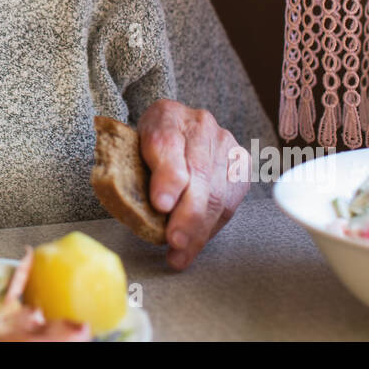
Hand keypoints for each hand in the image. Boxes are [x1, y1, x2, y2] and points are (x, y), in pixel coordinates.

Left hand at [138, 99, 249, 269]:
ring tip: (181, 253)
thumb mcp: (129, 150)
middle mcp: (200, 125)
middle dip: (187, 214)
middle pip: (198, 173)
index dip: (167, 177)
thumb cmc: (146, 145)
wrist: (174, 128)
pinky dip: (211, 227)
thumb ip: (128, 173)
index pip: (167, 144)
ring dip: (199, 229)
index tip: (161, 205)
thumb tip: (132, 211)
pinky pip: (230, 201)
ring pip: (217, 192)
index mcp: (166, 115)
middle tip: (174, 242)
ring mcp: (225, 143)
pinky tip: (196, 243)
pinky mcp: (240, 164)